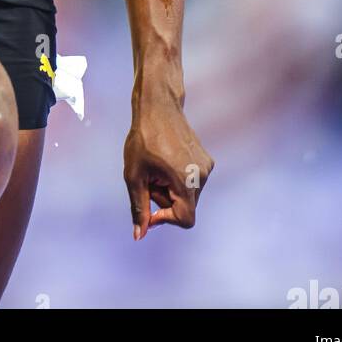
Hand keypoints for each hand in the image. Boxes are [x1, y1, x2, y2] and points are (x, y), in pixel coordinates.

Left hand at [123, 91, 212, 239]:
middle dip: (163, 199)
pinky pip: (190, 181)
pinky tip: (165, 160)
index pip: (185, 220)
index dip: (165, 219)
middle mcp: (202, 176)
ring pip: (187, 195)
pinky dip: (176, 178)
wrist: (157, 107)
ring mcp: (206, 167)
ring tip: (156, 167)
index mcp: (187, 180)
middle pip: (183, 207)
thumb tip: (139, 235)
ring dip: (169, 189)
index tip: (149, 208)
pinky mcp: (206, 160)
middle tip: (148, 177)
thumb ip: (139, 207)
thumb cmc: (142, 139)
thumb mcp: (134, 175)